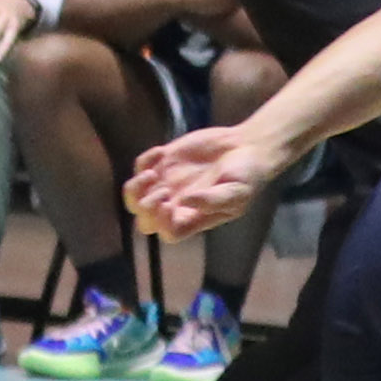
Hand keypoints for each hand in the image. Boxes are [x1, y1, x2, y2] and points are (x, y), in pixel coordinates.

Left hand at [127, 125, 279, 238]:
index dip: (162, 224)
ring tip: (151, 174)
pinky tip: (162, 152)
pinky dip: (143, 161)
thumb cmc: (246, 176)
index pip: (169, 233)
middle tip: (165, 191)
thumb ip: (213, 200)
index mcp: (194, 218)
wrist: (246, 147)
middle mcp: (176, 205)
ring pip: (134, 197)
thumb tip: (186, 202)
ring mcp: (167, 184)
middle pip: (145, 220)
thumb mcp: (237, 192)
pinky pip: (140, 167)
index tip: (169, 204)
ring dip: (135, 189)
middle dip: (147, 208)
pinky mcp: (164, 162)